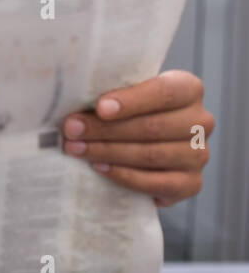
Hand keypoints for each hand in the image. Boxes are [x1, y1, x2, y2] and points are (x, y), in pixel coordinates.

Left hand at [61, 69, 213, 206]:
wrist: (140, 141)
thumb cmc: (126, 109)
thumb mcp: (122, 93)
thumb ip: (108, 95)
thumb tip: (74, 106)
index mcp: (188, 89)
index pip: (164, 93)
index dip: (131, 101)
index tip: (100, 108)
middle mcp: (201, 121)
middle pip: (153, 126)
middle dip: (105, 129)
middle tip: (72, 130)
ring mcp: (199, 154)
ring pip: (151, 154)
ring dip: (108, 152)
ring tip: (76, 149)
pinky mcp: (191, 183)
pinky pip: (157, 183)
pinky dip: (125, 176)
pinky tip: (99, 168)